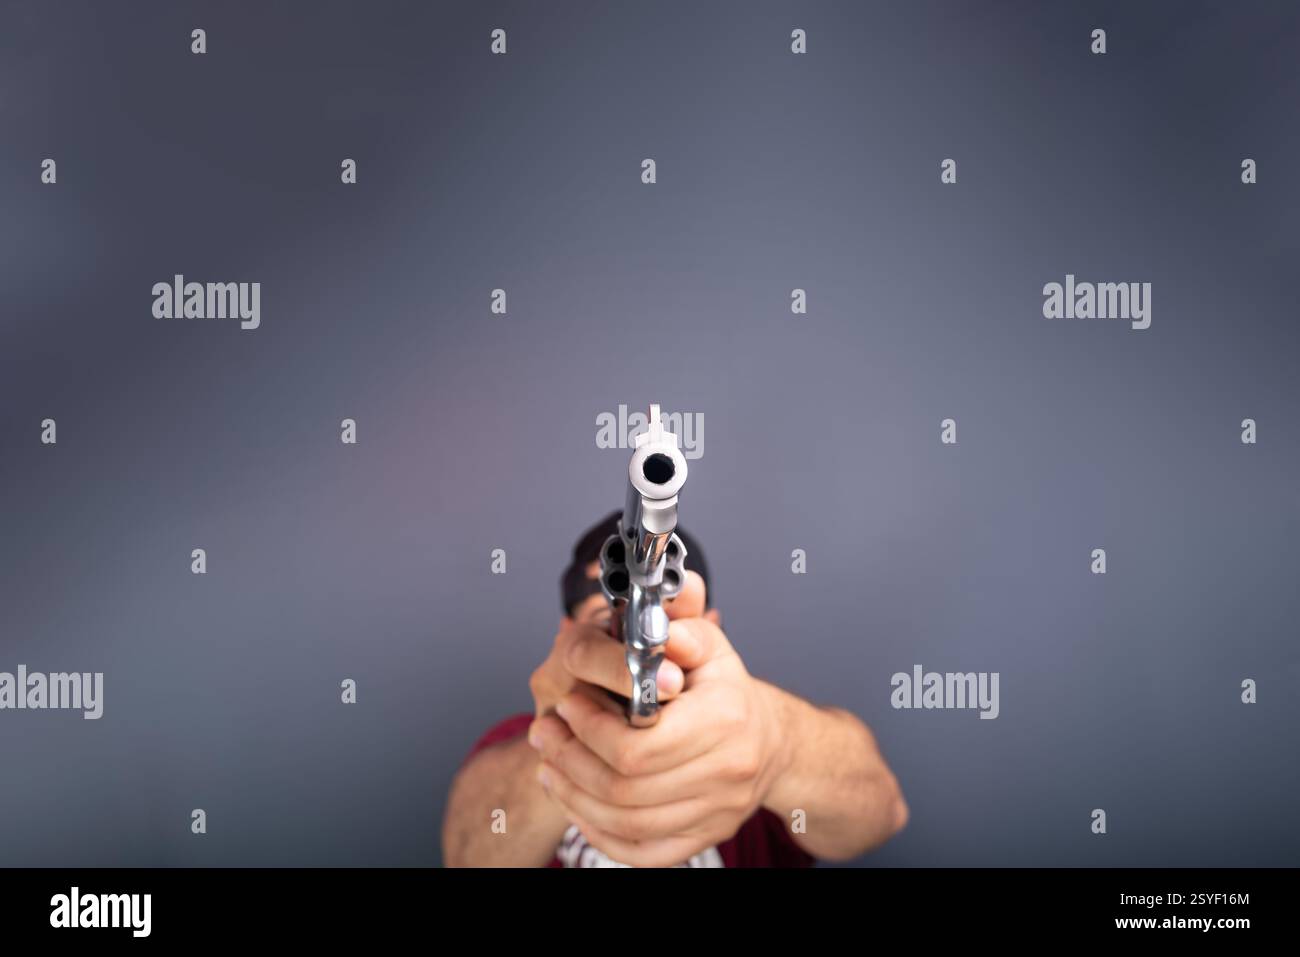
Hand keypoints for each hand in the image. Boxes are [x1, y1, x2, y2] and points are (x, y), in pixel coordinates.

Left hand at [528, 574, 790, 866]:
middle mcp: (725, 774)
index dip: (590, 730)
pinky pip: (641, 853)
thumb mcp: (711, 648)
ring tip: (549, 764)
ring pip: (626, 824)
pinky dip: (600, 833)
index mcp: (724, 721)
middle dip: (571, 760)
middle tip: (544, 732)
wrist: (770, 742)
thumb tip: (658, 620)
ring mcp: (716, 814)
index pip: (638, 746)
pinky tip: (576, 803)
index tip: (567, 705)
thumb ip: (681, 630)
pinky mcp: (704, 839)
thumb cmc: (727, 690)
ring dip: (575, 796)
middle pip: (625, 789)